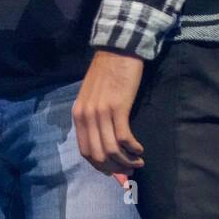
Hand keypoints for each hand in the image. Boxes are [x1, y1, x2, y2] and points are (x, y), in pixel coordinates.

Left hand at [72, 49, 144, 177]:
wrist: (117, 49)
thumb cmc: (107, 72)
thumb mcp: (92, 96)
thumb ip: (94, 117)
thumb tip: (105, 142)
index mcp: (78, 114)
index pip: (85, 151)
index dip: (101, 165)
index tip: (115, 170)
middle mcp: (87, 115)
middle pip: (98, 155)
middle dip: (115, 168)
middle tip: (129, 170)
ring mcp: (101, 112)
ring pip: (111, 150)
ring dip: (127, 161)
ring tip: (138, 161)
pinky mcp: (118, 107)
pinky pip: (124, 138)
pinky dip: (133, 148)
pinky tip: (140, 148)